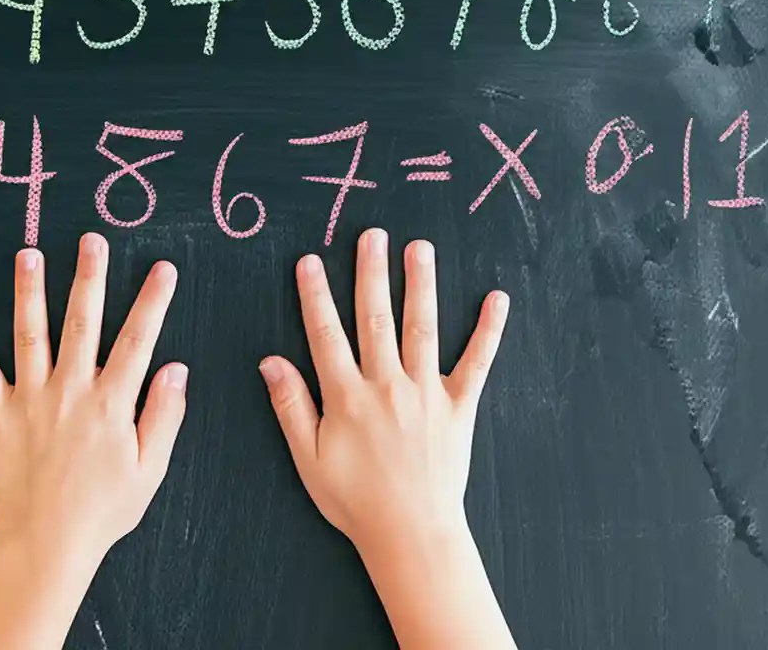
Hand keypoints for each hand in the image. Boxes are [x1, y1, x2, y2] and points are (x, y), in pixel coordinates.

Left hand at [0, 234, 185, 649]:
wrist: (45, 543)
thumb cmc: (102, 511)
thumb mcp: (150, 469)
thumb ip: (163, 415)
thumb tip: (176, 369)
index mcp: (112, 403)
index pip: (137, 340)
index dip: (152, 301)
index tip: (163, 269)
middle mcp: (71, 391)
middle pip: (82, 322)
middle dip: (89, 277)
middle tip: (91, 240)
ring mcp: (30, 399)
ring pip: (31, 333)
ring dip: (30, 290)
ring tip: (30, 252)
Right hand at [260, 228, 514, 648]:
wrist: (410, 532)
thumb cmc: (355, 501)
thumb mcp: (308, 458)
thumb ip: (291, 405)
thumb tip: (271, 361)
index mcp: (347, 396)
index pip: (326, 333)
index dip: (315, 295)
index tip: (310, 261)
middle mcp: (387, 385)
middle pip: (376, 317)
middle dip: (371, 272)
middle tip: (371, 235)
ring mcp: (426, 393)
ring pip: (422, 328)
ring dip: (420, 284)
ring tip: (419, 248)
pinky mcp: (459, 406)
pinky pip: (476, 362)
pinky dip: (488, 330)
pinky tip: (496, 299)